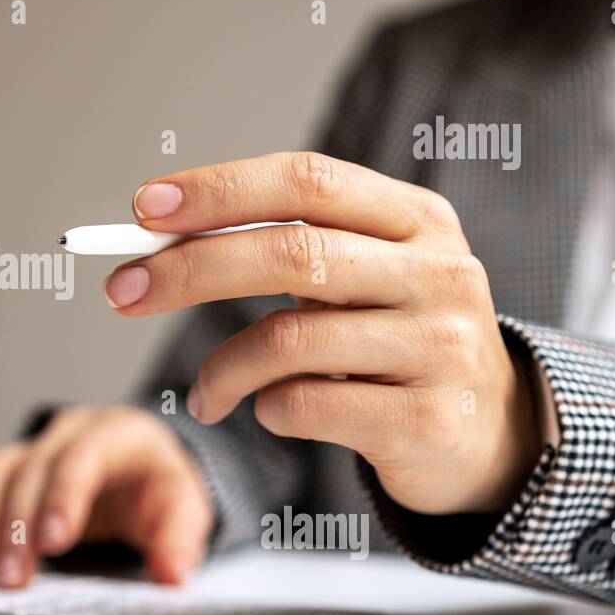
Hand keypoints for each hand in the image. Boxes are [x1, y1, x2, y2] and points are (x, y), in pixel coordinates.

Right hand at [0, 407, 211, 587]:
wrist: (141, 470)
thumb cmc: (157, 484)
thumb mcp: (185, 505)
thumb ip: (180, 537)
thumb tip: (172, 571)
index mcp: (110, 433)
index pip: (80, 457)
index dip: (63, 495)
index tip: (54, 539)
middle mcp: (61, 437)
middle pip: (27, 471)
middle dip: (16, 526)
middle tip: (11, 577)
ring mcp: (27, 457)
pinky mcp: (2, 485)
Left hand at [106, 151, 539, 514]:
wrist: (493, 432)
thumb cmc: (396, 340)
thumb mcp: (362, 278)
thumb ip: (283, 248)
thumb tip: (158, 238)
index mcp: (417, 220)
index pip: (308, 181)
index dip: (221, 190)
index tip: (144, 208)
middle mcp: (440, 273)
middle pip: (291, 252)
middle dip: (190, 269)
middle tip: (121, 289)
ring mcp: (442, 347)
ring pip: (289, 340)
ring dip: (221, 369)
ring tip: (204, 395)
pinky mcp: (428, 420)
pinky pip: (306, 407)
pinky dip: (265, 409)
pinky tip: (270, 412)